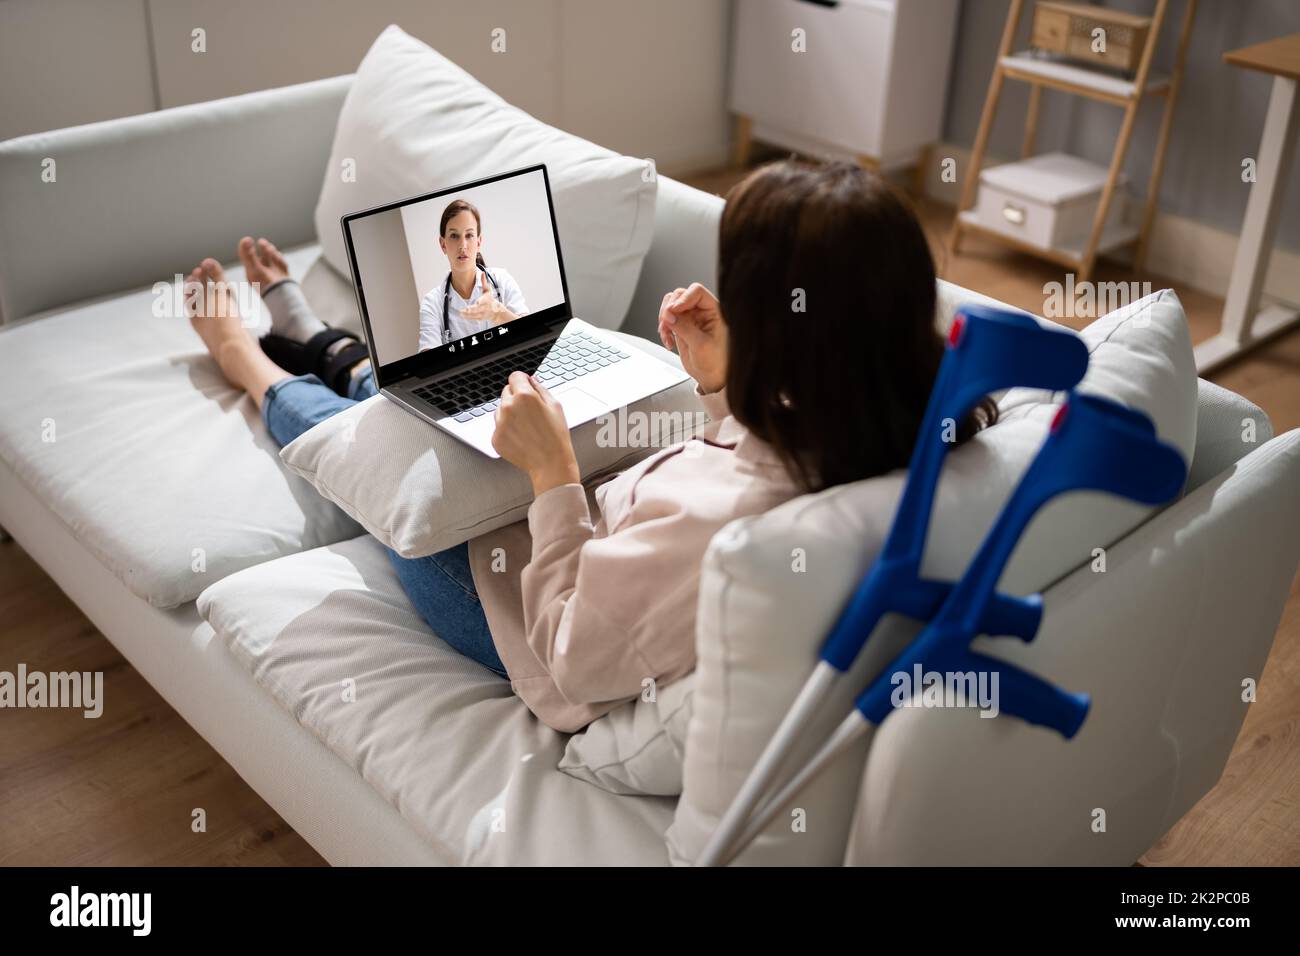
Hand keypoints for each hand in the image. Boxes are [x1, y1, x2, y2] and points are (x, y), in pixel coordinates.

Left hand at [461, 281, 516, 326]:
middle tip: (464, 309)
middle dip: (472, 310)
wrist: (497, 311)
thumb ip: (484, 282)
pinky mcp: (481, 317)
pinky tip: (462, 315)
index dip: (481, 301)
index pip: (484, 300)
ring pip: (475, 314)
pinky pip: (474, 318)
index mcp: (487, 299)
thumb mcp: (488, 290)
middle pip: (479, 309)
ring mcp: (483, 313)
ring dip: (468, 314)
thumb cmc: (490, 299)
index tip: (478, 302)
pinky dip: (468, 317)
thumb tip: (483, 272)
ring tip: (461, 312)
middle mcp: (485, 307)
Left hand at [492, 371, 579, 494]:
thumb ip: (540, 388)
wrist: (550, 464)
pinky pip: (499, 426)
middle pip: (507, 391)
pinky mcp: (496, 438)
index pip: (515, 376)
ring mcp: (500, 423)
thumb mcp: (555, 406)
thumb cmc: (556, 437)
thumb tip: (531, 379)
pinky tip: (522, 436)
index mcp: (524, 396)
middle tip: (531, 412)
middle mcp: (508, 407)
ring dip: (511, 413)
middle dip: (517, 397)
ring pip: (501, 409)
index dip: (523, 380)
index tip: (526, 386)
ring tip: (528, 427)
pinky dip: (508, 429)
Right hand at [658, 283, 726, 393]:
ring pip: (671, 305)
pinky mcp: (682, 326)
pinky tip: (668, 341)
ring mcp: (691, 318)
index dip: (683, 298)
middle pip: (680, 295)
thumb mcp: (701, 345)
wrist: (712, 376)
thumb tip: (669, 315)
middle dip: (669, 309)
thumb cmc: (716, 363)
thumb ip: (685, 328)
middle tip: (666, 323)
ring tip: (666, 334)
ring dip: (664, 318)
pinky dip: (664, 328)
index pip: (697, 292)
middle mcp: (703, 311)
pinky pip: (667, 319)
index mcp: (714, 311)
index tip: (674, 310)